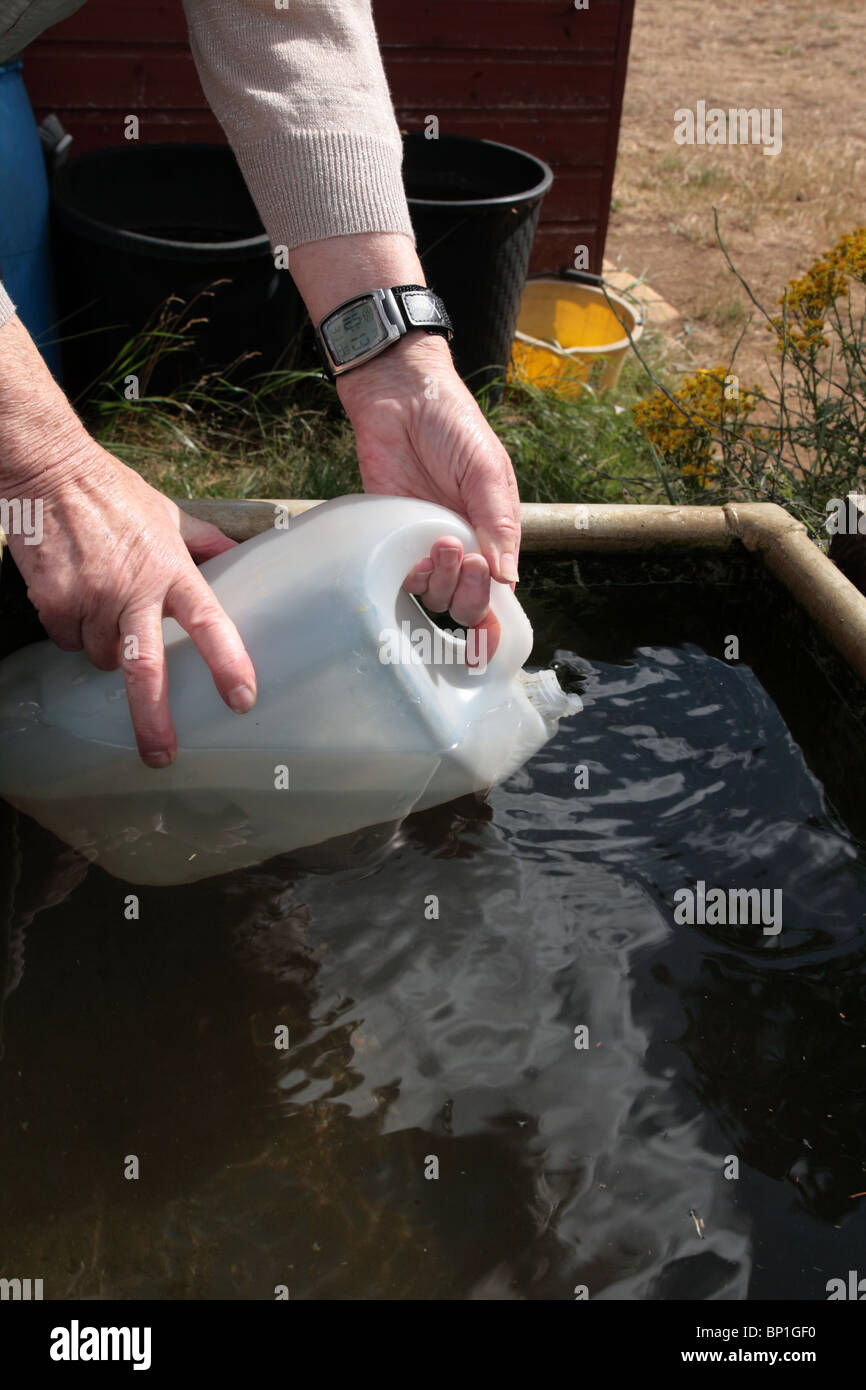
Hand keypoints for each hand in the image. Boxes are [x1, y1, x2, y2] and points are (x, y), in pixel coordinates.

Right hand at [6, 436, 256, 767]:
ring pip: (103, 657)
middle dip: (153, 720)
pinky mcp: (53, 604)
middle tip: (161, 756)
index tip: (240, 700)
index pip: (209, 623)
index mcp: (170, 570)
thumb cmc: (112, 492)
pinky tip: (73, 597)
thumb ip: (204, 543)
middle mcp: (132, 591)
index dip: (227, 664)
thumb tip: (240, 557)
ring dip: (105, 647)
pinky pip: (67, 642)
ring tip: (103, 604)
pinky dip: (72, 632)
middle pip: (147, 670)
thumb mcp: (168, 514)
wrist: (49, 471)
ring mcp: (89, 600)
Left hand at [336, 333, 520, 656]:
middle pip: (467, 602)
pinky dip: (413, 573)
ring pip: (435, 595)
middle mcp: (463, 546)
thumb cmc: (453, 424)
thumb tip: (507, 578)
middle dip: (470, 594)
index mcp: (495, 533)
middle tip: (469, 561)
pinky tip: (418, 549)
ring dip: (443, 578)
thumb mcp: (487, 469)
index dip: (495, 620)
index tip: (490, 639)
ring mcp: (425, 545)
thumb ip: (498, 522)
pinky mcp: (392, 537)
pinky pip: (403, 575)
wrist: (399, 395)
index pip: (499, 591)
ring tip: (442, 541)